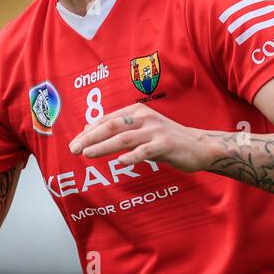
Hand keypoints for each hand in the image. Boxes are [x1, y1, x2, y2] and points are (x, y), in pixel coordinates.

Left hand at [67, 103, 212, 172]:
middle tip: (74, 149)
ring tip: (87, 155)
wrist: (198, 146)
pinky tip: (119, 162)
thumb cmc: (165, 139)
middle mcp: (145, 118)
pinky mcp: (166, 145)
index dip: (89, 130)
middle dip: (90, 137)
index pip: (107, 119)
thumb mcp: (142, 130)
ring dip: (104, 147)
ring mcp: (156, 131)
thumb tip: (89, 132)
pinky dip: (131, 157)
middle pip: (112, 126)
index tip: (74, 142)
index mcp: (137, 112)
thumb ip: (119, 130)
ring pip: (124, 138)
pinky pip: (145, 151)